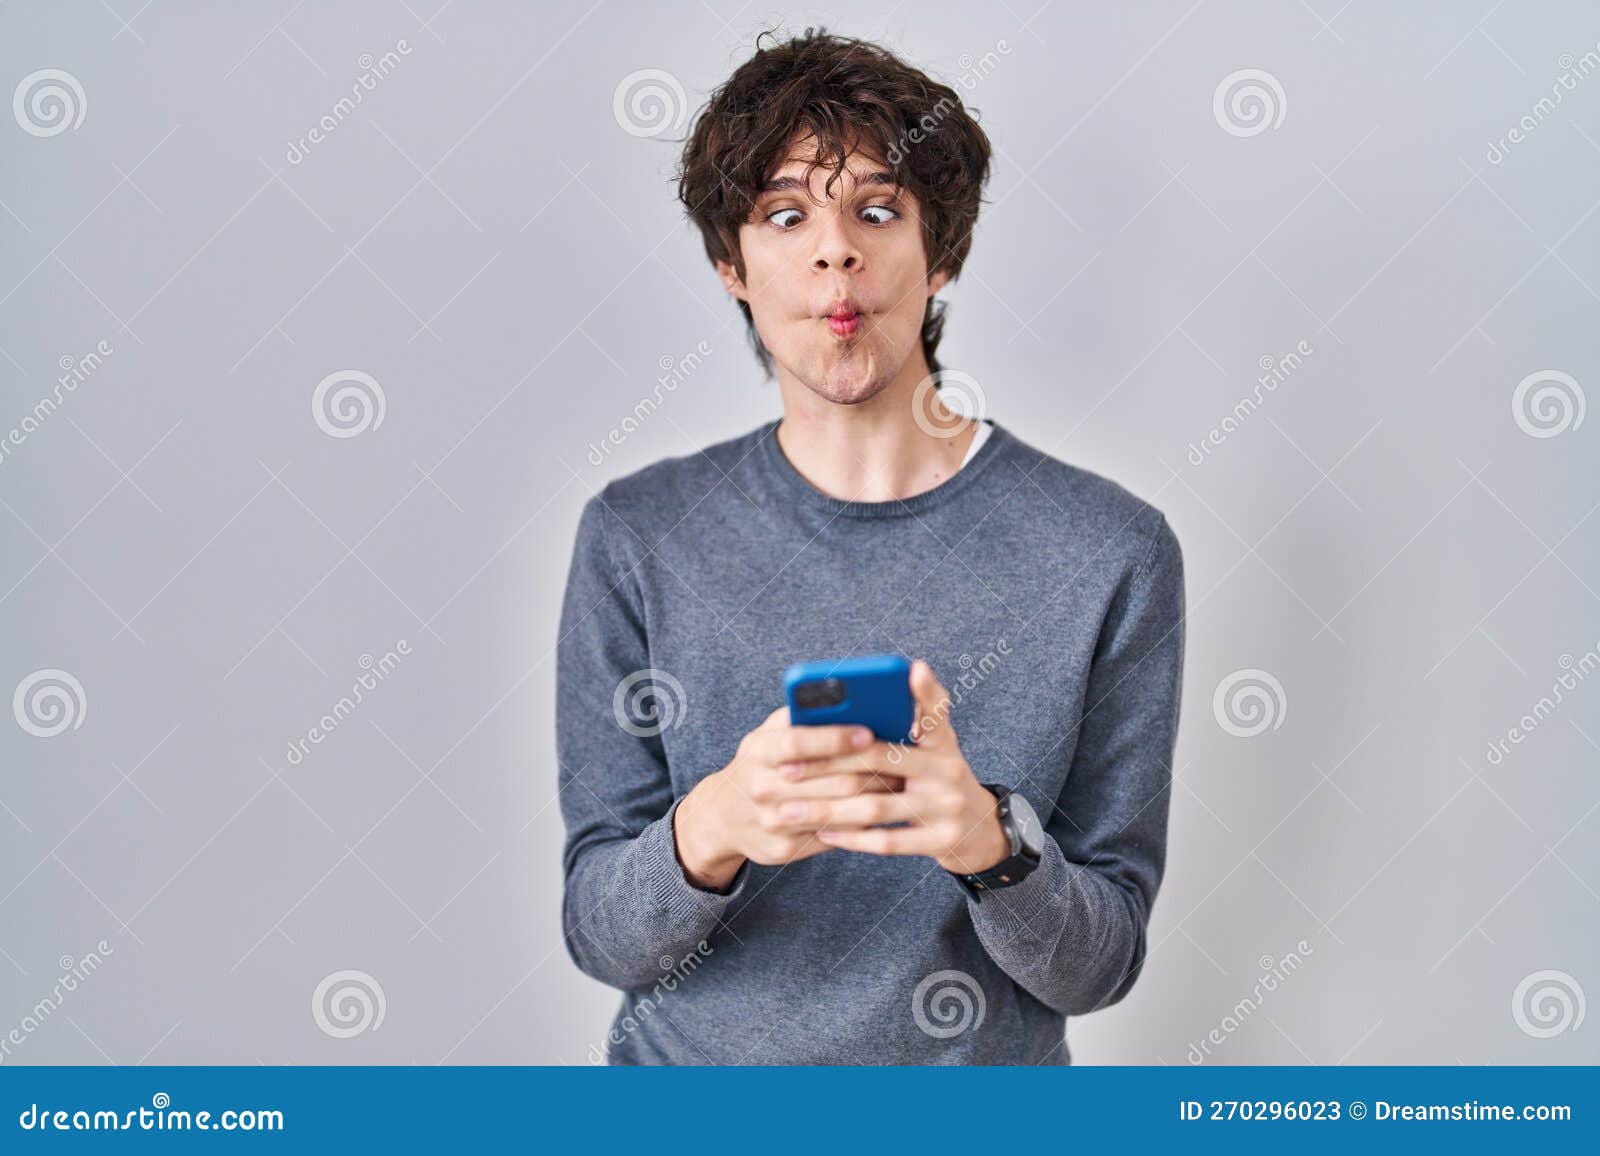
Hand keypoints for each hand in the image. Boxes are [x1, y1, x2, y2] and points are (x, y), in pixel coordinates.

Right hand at [674, 706, 901, 890]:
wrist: (723, 815)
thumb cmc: (759, 763)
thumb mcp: (768, 733)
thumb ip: (801, 716)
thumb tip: (848, 699)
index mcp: (757, 751)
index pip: (797, 742)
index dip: (835, 738)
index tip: (868, 732)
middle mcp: (760, 788)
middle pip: (828, 780)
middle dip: (871, 769)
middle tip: (902, 759)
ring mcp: (770, 822)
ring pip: (838, 810)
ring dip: (874, 795)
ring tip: (899, 781)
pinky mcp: (783, 849)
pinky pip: (834, 835)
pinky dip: (860, 822)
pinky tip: (880, 809)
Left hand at [787, 661, 1012, 874]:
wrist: (982, 832)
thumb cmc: (940, 782)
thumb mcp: (935, 749)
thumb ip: (910, 724)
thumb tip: (878, 693)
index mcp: (943, 743)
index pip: (932, 712)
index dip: (924, 691)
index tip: (912, 669)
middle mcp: (948, 770)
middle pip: (879, 760)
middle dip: (828, 764)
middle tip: (787, 768)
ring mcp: (947, 807)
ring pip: (876, 806)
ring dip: (828, 810)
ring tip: (790, 811)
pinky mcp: (942, 840)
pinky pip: (889, 841)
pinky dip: (853, 839)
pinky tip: (824, 834)